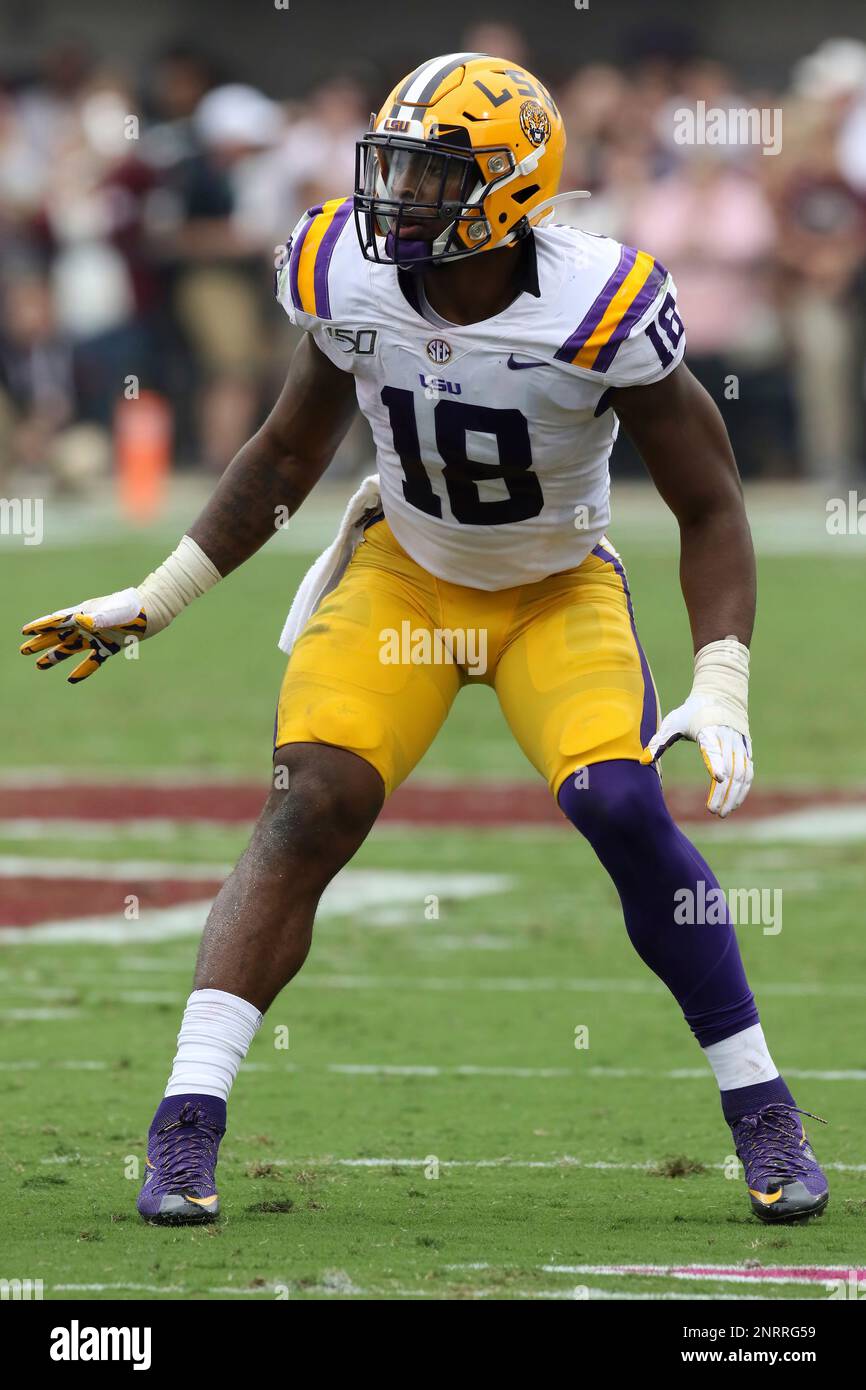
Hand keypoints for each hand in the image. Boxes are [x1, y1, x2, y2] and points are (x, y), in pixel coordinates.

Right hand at [20, 587, 146, 683]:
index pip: (57, 621)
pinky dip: (82, 670)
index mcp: (84, 613)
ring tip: (39, 665)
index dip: (40, 626)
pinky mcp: (109, 647)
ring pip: (70, 649)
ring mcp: (97, 636)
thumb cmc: (132, 609)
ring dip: (55, 656)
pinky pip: (92, 661)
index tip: (25, 632)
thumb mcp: (114, 613)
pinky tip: (71, 680)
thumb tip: (80, 619)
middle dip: (41, 643)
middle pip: (58, 636)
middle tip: (23, 651)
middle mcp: (87, 625)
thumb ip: (97, 618)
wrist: (152, 613)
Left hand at [641, 690, 752, 816]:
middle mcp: (727, 738)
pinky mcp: (746, 750)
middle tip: (714, 811)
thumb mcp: (673, 722)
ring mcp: (739, 744)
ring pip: (742, 773)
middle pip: (730, 767)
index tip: (717, 778)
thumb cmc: (691, 712)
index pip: (713, 748)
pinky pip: (748, 772)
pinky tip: (734, 803)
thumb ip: (659, 741)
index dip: (716, 762)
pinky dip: (743, 789)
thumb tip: (642, 760)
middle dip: (724, 791)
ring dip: (734, 794)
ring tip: (723, 812)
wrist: (720, 695)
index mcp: (708, 729)